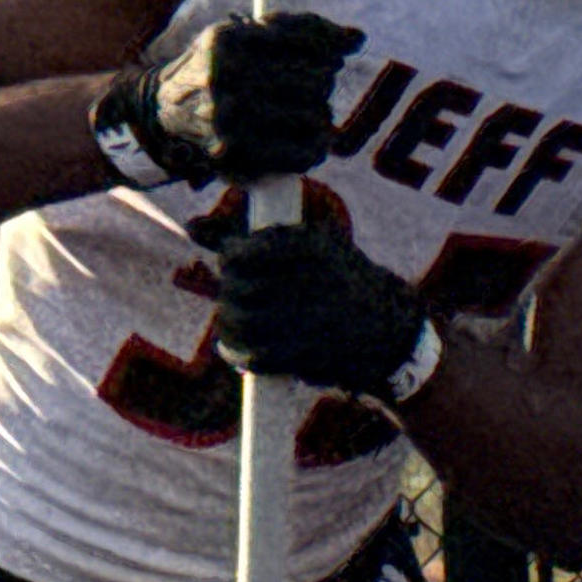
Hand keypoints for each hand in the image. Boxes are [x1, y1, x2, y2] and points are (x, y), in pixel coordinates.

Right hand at [96, 13, 363, 188]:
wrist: (162, 116)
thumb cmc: (214, 70)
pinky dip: (316, 145)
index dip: (329, 44)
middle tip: (312, 85)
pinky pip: (305, 152)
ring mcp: (230, 122)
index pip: (306, 37)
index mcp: (228, 42)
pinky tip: (308, 138)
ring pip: (315, 115)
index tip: (332, 53)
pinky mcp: (238, 158)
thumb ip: (299, 32)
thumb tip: (358, 37)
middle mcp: (226, 80)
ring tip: (305, 111)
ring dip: (319, 113)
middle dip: (322, 79)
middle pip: (316, 78)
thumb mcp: (242, 36)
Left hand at [211, 220, 435, 404]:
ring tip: (236, 326)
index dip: (231, 258)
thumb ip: (255, 236)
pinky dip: (242, 355)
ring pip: (240, 322)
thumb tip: (191, 226)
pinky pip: (253, 355)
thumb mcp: (314, 245)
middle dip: (230, 293)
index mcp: (310, 248)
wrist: (390, 331)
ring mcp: (306, 319)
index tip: (235, 263)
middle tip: (239, 298)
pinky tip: (243, 352)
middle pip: (236, 288)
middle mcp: (307, 281)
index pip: (242, 252)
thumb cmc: (343, 281)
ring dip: (230, 326)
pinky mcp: (304, 355)